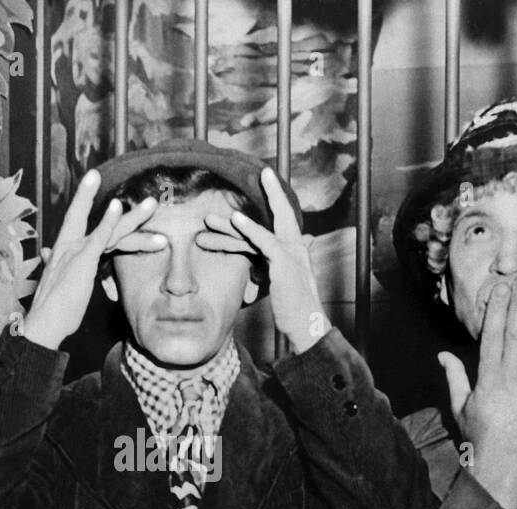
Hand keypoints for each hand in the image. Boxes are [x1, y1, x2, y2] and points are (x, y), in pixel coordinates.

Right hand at [19, 170, 163, 349]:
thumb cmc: (53, 307)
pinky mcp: (82, 261)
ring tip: (153, 204)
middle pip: (100, 221)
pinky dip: (107, 222)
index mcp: (65, 248)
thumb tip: (45, 253)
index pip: (80, 219)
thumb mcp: (55, 281)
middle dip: (118, 205)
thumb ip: (52, 263)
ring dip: (134, 216)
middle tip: (149, 198)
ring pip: (111, 230)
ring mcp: (75, 251)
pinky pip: (99, 238)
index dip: (87, 199)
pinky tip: (116, 207)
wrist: (44, 324)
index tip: (95, 178)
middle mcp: (70, 245)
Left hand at [197, 167, 322, 351]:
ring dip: (232, 223)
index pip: (280, 222)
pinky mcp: (283, 263)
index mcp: (294, 251)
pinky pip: (264, 241)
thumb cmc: (293, 308)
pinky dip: (250, 228)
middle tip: (261, 173)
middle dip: (271, 191)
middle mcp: (295, 247)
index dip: (272, 204)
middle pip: (279, 214)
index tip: (261, 187)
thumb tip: (269, 261)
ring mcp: (290, 253)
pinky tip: (235, 218)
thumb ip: (273, 268)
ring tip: (210, 217)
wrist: (306, 326)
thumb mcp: (282, 284)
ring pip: (259, 230)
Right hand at [438, 275, 516, 508]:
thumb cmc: (477, 436)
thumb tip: (442, 354)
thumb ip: (455, 376)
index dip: (497, 311)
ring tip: (515, 408)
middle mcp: (512, 381)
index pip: (493, 338)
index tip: (501, 289)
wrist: (501, 468)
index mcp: (488, 380)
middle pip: (516, 335)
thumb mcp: (460, 407)